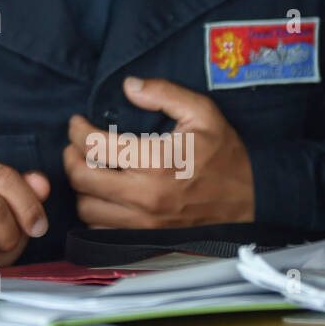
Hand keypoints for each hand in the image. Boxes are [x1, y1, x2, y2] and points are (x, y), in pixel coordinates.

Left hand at [62, 76, 254, 227]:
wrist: (254, 201)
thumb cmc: (226, 156)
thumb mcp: (203, 113)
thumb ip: (164, 93)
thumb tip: (128, 85)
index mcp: (156, 161)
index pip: (95, 146)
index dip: (76, 131)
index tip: (77, 123)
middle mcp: (145, 196)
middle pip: (82, 179)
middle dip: (70, 158)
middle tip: (75, 146)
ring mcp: (144, 224)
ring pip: (87, 208)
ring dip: (81, 187)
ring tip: (88, 169)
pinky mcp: (146, 240)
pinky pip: (102, 231)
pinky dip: (95, 213)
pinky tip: (102, 196)